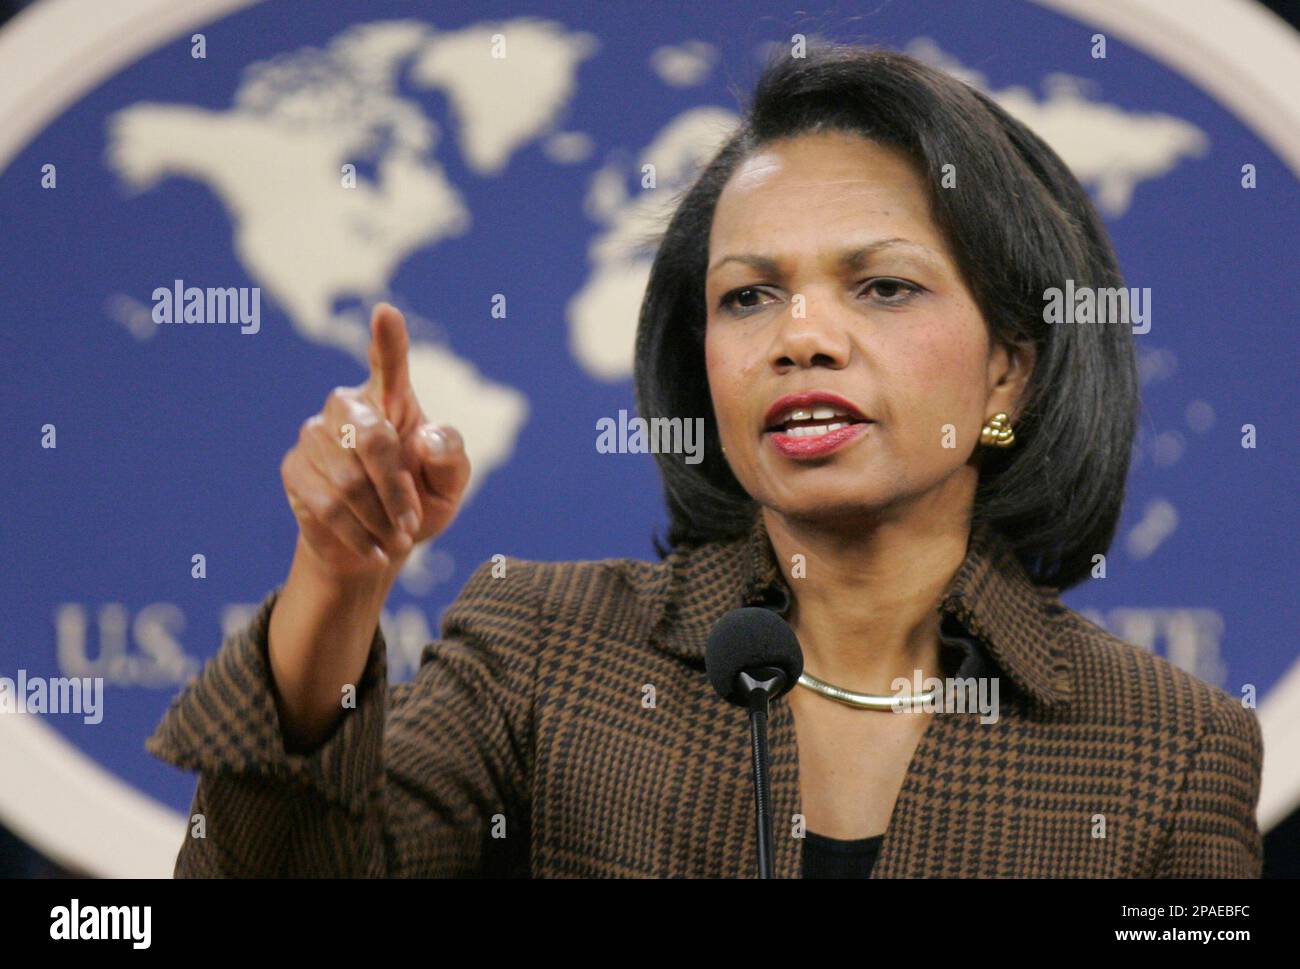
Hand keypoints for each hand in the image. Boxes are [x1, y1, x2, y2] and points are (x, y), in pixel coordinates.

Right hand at [280, 303, 469, 579]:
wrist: (378, 546)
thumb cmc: (418, 504)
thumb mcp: (449, 486)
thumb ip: (449, 458)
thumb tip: (423, 437)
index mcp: (393, 400)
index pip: (389, 364)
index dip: (387, 340)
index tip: (386, 313)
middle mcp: (350, 407)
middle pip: (372, 438)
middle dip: (396, 489)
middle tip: (412, 526)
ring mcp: (315, 435)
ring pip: (348, 480)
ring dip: (379, 518)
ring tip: (396, 539)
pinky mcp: (294, 469)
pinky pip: (325, 504)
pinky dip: (357, 533)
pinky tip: (374, 548)